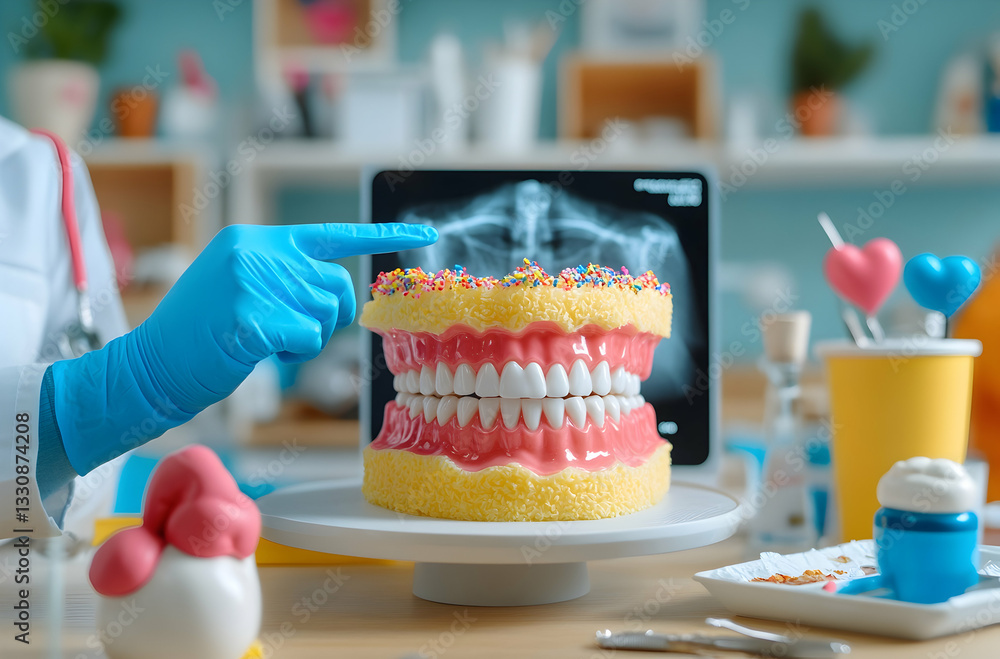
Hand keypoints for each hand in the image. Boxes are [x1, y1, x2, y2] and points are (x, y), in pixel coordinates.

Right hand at [53, 223, 436, 473]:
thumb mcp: (238, 284)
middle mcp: (257, 252)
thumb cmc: (201, 333)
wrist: (151, 365)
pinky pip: (307, 339)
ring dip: (304, 339)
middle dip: (326, 318)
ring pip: (324, 316)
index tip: (425, 233)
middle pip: (336, 287)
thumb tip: (337, 292)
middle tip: (289, 333)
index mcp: (255, 239)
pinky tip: (258, 352)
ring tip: (263, 339)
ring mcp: (253, 282)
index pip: (331, 235)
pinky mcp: (253, 317)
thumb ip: (283, 275)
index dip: (381, 238)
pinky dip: (292, 354)